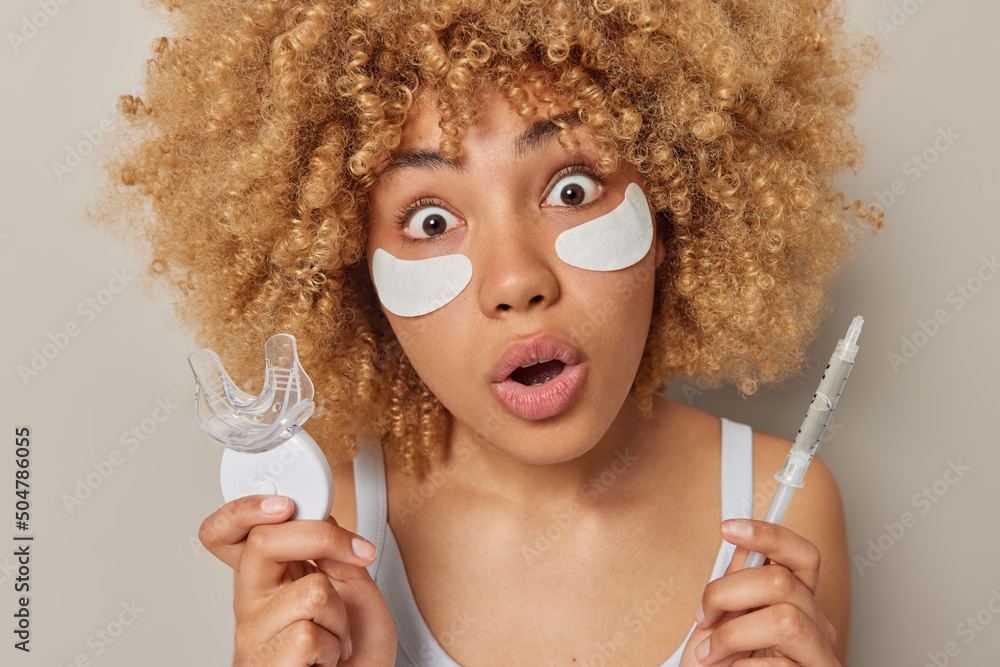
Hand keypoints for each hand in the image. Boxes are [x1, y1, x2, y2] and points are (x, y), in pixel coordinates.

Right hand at [199, 495, 397, 665]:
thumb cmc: (353, 654)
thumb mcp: (353, 590)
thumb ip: (335, 553)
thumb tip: (322, 520)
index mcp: (267, 577)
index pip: (227, 533)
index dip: (246, 509)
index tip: (286, 504)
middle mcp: (252, 602)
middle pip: (263, 542)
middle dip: (320, 538)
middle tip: (354, 555)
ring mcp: (253, 634)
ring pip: (311, 590)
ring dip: (341, 617)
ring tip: (334, 637)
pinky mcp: (265, 663)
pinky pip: (310, 634)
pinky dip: (334, 647)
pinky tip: (325, 660)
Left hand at [679, 519, 838, 665]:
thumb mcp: (722, 625)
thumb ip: (736, 588)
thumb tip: (739, 546)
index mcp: (797, 602)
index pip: (800, 555)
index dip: (769, 534)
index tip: (729, 527)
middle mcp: (817, 625)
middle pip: (781, 581)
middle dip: (727, 592)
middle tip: (703, 617)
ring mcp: (820, 655)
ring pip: (784, 618)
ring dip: (732, 634)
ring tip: (711, 655)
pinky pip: (777, 663)